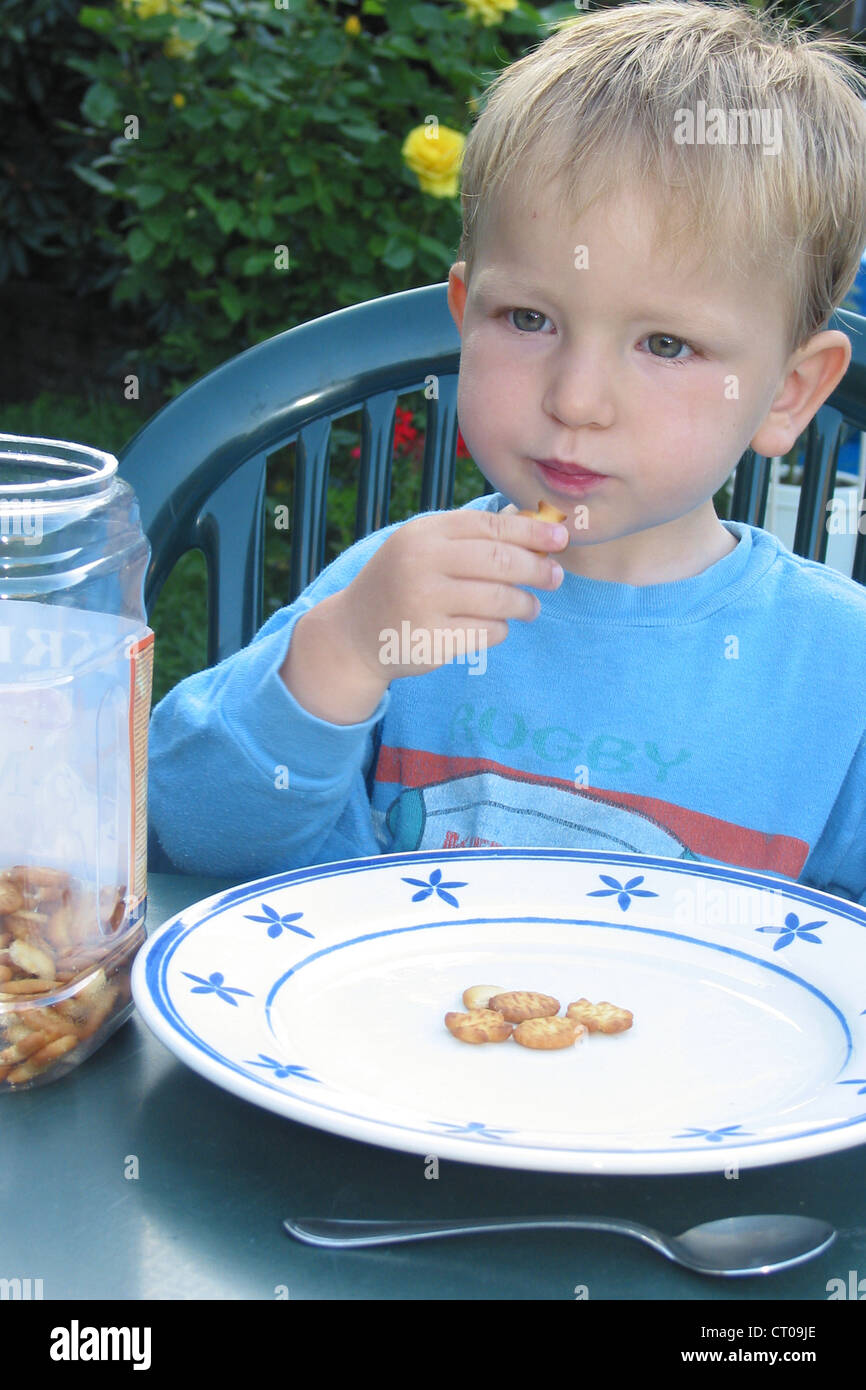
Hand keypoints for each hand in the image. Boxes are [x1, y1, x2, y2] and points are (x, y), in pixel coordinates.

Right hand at [335, 507, 568, 683]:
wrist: (355, 632)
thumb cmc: (402, 582)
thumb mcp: (425, 547)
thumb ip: (471, 536)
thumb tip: (536, 526)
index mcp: (424, 533)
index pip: (489, 526)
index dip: (531, 531)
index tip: (560, 538)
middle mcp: (422, 563)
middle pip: (500, 561)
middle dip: (537, 569)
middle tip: (555, 577)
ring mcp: (425, 602)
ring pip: (500, 599)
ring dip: (525, 604)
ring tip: (530, 608)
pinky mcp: (432, 640)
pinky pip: (488, 631)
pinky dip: (501, 629)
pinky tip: (496, 626)